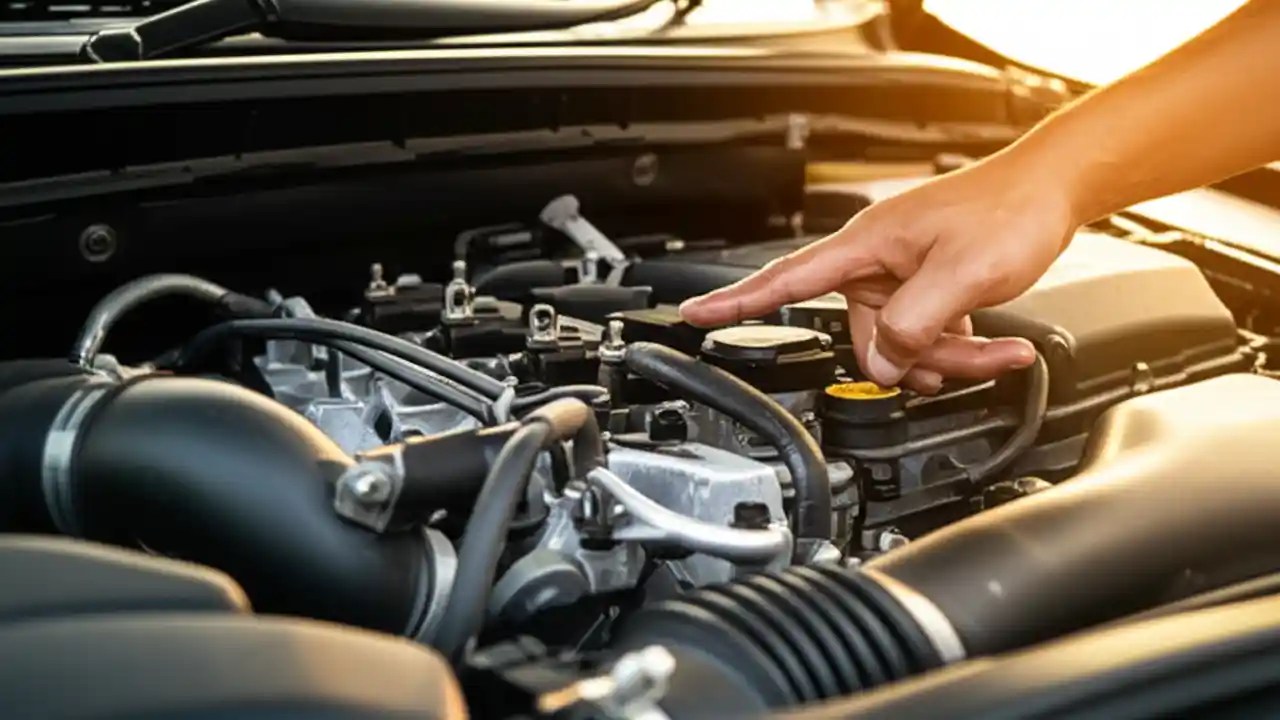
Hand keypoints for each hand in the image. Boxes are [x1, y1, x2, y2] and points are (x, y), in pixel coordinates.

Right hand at [679, 155, 1075, 393]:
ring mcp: (904, 272)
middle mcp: (878, 260)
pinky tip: (993, 342)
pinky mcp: (930, 281)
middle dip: (912, 358)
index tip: (695, 317)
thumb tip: (882, 359)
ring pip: (902, 339)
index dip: (737, 301)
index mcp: (867, 247)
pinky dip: (960, 343)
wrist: (1055, 190)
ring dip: (946, 355)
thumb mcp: (963, 275)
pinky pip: (928, 329)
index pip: (786, 279)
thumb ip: (913, 322)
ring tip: (993, 350)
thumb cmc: (1011, 212)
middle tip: (956, 361)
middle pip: (865, 333)